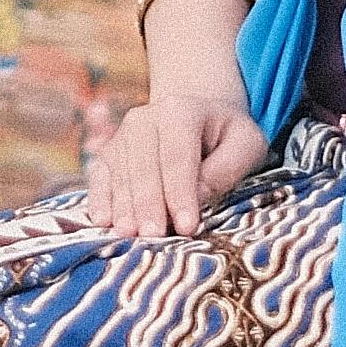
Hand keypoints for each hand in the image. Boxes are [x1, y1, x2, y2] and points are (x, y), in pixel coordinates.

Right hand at [86, 78, 268, 238]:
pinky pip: (100, 178)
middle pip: (144, 166)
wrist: (196, 120)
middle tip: (154, 236)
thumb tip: (196, 196)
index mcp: (180, 111)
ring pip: (121, 174)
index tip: (187, 226)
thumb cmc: (225, 137)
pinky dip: (100, 199)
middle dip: (149, 203)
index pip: (178, 157)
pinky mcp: (108, 154)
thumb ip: (227, 168)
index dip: (181, 194)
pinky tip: (102, 221)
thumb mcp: (246, 144)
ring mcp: (122, 135)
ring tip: (129, 234)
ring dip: (124, 206)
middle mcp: (144, 118)